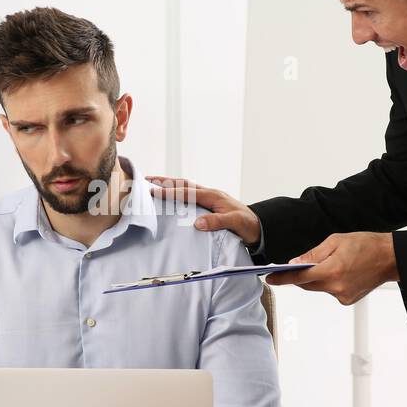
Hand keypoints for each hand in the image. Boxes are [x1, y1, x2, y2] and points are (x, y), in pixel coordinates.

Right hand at [145, 175, 261, 244]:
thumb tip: (196, 223)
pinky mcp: (210, 204)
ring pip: (186, 187)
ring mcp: (210, 198)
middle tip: (146, 179)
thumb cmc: (248, 225)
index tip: (153, 192)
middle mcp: (210, 194)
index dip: (169, 192)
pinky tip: (171, 196)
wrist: (260, 227)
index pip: (187, 192)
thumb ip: (216, 222)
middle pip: (183, 184)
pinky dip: (178, 193)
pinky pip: (190, 195)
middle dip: (165, 181)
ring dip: (170, 185)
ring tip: (153, 184)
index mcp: (213, 196)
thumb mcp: (234, 224)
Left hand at [264, 232, 398, 304]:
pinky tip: (340, 272)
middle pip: (307, 285)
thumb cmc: (365, 245)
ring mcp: (342, 296)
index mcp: (331, 271)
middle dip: (299, 277)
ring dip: (317, 278)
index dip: (282, 278)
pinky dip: (329, 283)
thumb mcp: (335, 241)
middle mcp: (335, 287)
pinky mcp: (348, 300)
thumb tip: (295, 263)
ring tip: (330, 264)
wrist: (390, 258)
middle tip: (295, 267)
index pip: (299, 277)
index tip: (270, 279)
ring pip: (319, 288)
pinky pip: (330, 291)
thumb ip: (313, 255)